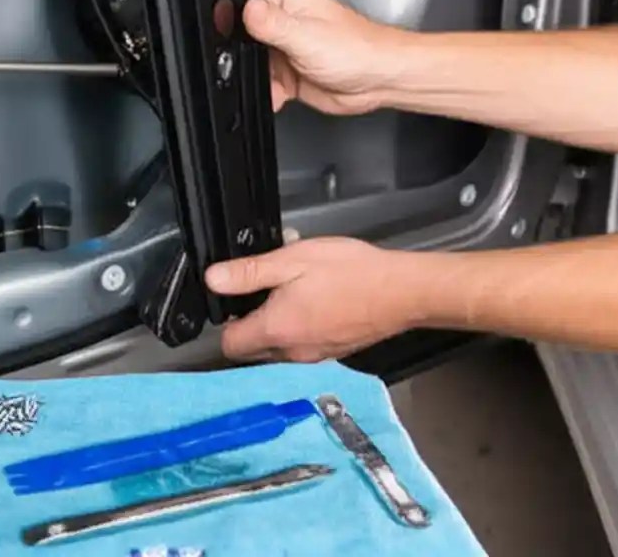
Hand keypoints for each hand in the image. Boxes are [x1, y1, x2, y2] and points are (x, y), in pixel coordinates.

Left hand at [204, 237, 427, 362]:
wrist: (404, 292)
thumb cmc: (350, 273)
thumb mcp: (292, 260)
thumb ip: (248, 273)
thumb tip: (213, 280)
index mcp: (275, 330)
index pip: (229, 344)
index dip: (226, 321)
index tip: (237, 300)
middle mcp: (292, 353)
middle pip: (252, 350)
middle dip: (252, 324)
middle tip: (268, 289)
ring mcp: (315, 357)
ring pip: (279, 349)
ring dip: (279, 325)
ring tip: (297, 291)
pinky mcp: (334, 353)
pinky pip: (303, 347)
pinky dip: (302, 329)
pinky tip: (318, 302)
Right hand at [244, 0, 409, 114]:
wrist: (379, 81)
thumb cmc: (358, 50)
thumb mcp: (307, 36)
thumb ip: (272, 24)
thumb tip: (246, 8)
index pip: (244, 3)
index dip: (234, 23)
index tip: (240, 43)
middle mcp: (283, 19)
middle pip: (243, 36)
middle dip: (246, 56)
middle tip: (260, 66)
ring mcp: (284, 46)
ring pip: (252, 62)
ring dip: (258, 77)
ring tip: (274, 81)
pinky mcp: (288, 71)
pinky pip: (265, 82)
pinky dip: (268, 92)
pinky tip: (280, 94)